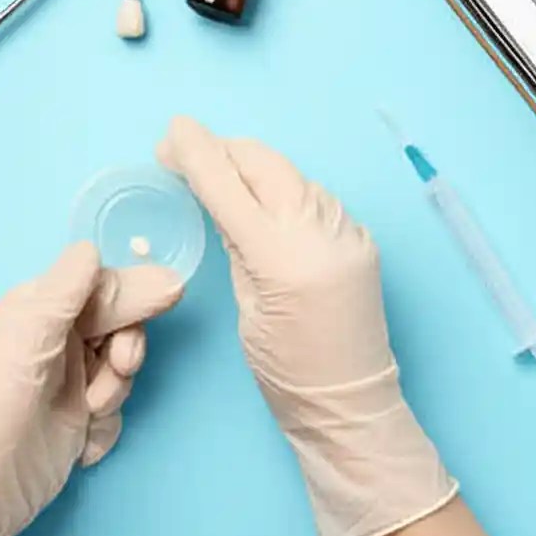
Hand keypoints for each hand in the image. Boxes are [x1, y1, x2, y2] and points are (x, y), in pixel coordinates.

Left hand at [0, 242, 181, 535]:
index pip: (99, 285)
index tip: (164, 299)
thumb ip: (66, 289)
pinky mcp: (78, 422)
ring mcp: (68, 383)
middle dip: (124, 348)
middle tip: (117, 368)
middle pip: (120, 325)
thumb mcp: (29, 335)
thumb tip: (93, 249)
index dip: (130, 295)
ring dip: (114, 391)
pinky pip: (116, 410)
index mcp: (36, 310)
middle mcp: (54, 341)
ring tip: (90, 410)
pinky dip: (106, 426)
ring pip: (122, 370)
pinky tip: (82, 442)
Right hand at [157, 116, 456, 535]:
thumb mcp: (247, 309)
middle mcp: (319, 231)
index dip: (196, 153)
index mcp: (281, 256)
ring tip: (223, 178)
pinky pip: (317, 199)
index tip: (173, 131)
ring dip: (255, 169)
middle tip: (188, 154)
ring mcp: (347, 231)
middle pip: (265, 163)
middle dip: (224, 151)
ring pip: (292, 176)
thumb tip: (225, 204)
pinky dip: (286, 193)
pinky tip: (267, 206)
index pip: (228, 185)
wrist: (350, 404)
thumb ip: (238, 248)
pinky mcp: (362, 239)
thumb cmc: (286, 372)